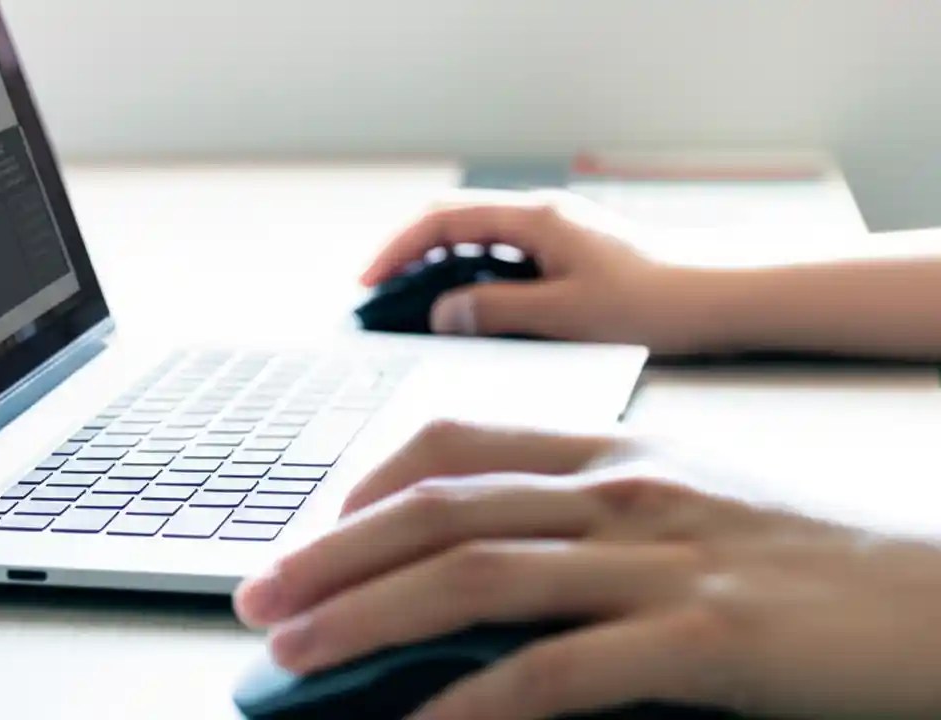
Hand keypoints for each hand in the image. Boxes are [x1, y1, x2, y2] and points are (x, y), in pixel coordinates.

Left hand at [234, 421, 940, 718]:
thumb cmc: (809, 558)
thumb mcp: (682, 510)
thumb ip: (581, 520)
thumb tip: (475, 562)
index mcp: (614, 452)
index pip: (453, 445)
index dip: (360, 490)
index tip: (306, 534)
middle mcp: (623, 491)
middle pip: (440, 510)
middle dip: (330, 556)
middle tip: (256, 598)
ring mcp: (664, 560)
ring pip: (478, 577)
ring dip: (368, 618)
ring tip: (295, 656)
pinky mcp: (709, 639)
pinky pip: (563, 671)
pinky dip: (477, 704)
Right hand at [361, 193, 713, 354]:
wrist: (723, 300)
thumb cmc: (655, 303)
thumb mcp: (564, 316)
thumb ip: (495, 312)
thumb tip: (439, 314)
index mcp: (535, 219)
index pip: (443, 220)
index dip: (396, 249)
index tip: (368, 283)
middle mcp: (542, 219)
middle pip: (454, 225)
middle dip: (409, 257)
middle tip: (378, 296)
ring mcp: (556, 237)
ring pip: (478, 245)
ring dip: (440, 272)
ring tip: (411, 311)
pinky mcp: (570, 259)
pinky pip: (504, 264)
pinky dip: (473, 284)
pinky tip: (468, 316)